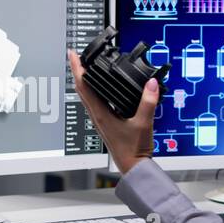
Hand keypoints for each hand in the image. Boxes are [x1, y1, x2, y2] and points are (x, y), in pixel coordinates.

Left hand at [68, 49, 156, 173]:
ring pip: (86, 96)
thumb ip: (148, 102)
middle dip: (77, 71)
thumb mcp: (144, 123)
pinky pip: (95, 102)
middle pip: (81, 89)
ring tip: (84, 68)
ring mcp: (100, 120)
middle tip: (76, 56)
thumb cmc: (134, 150)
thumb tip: (151, 84)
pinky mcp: (105, 123)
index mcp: (101, 114)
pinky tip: (99, 89)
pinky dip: (93, 91)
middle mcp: (97, 116)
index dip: (77, 68)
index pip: (84, 86)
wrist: (133, 167)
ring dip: (84, 81)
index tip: (72, 55)